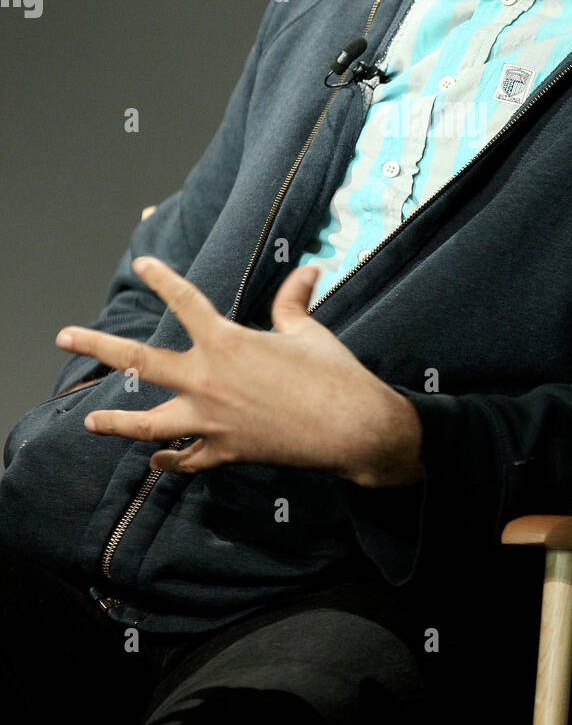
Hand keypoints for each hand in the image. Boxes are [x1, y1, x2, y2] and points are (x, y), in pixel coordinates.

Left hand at [54, 256, 422, 485]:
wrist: (352, 429)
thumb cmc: (333, 375)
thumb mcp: (308, 332)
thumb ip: (294, 302)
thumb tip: (307, 269)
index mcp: (227, 342)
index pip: (184, 302)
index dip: (161, 279)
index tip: (141, 264)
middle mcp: (208, 381)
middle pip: (141, 361)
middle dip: (98, 346)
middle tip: (66, 336)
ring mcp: (212, 421)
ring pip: (149, 423)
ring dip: (117, 422)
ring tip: (91, 422)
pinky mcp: (227, 451)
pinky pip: (187, 459)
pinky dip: (170, 460)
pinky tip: (156, 459)